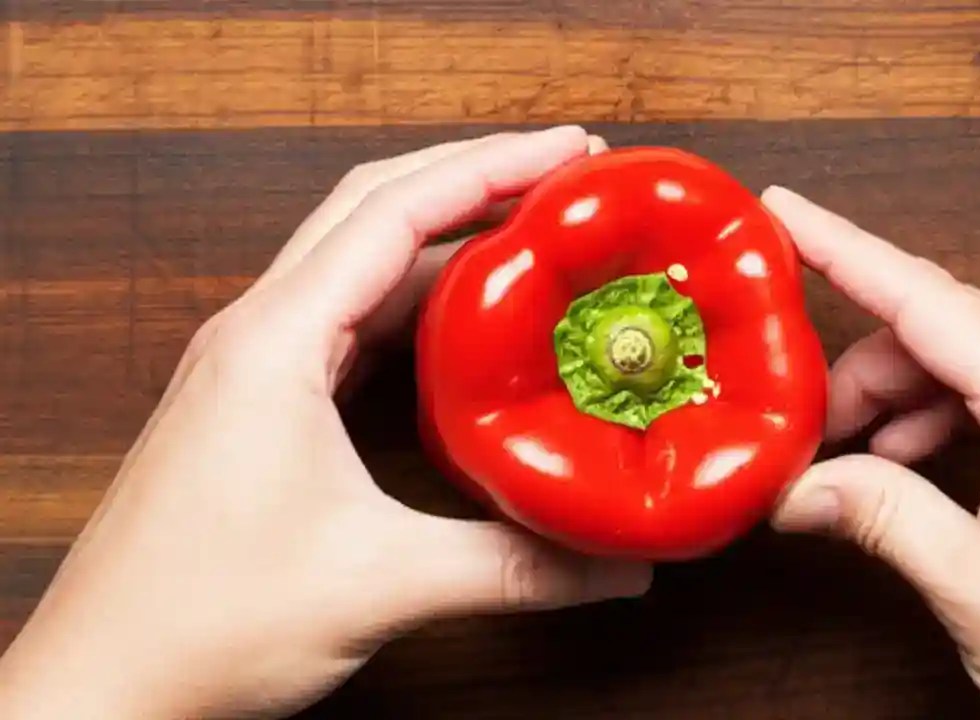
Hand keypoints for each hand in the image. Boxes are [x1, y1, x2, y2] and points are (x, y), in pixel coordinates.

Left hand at [0, 127, 648, 719]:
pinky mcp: (260, 405)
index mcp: (274, 343)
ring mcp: (254, 368)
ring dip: (446, 237)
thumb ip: (513, 566)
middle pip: (375, 210)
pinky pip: (348, 321)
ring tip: (534, 235)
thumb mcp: (379, 584)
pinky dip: (418, 303)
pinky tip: (468, 327)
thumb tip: (619, 561)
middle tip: (567, 174)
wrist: (103, 684)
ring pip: (361, 264)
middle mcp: (258, 336)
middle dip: (475, 177)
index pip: (395, 212)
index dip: (491, 168)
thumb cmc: (199, 622)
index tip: (569, 152)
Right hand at [764, 187, 979, 719]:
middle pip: (956, 327)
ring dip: (916, 390)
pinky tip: (927, 462)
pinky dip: (969, 411)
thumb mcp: (976, 592)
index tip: (788, 211)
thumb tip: (798, 487)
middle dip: (869, 363)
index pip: (929, 303)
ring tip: (860, 455)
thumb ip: (881, 515)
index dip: (847, 250)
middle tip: (806, 419)